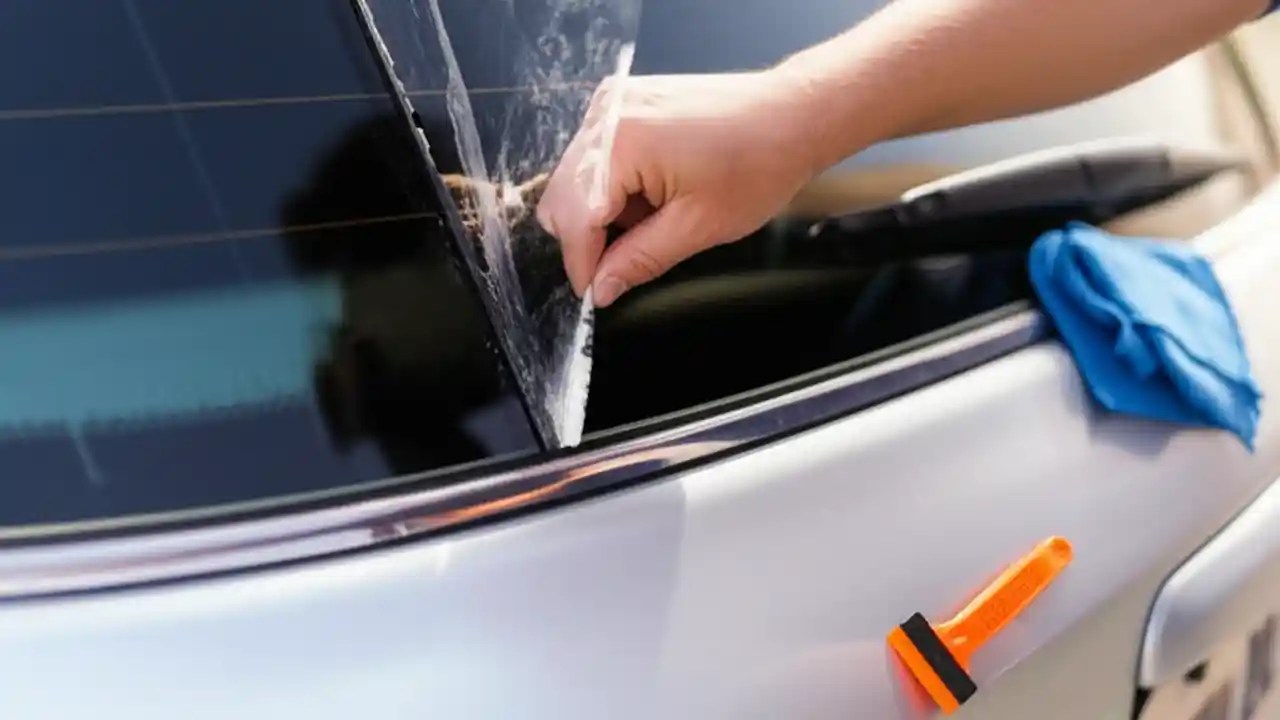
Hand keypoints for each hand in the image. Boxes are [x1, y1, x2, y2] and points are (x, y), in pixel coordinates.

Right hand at [536, 70, 820, 306]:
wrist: (793, 115)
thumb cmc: (759, 161)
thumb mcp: (697, 227)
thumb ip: (639, 260)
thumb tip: (601, 288)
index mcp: (620, 141)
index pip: (574, 217)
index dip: (582, 264)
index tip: (594, 293)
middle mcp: (607, 114)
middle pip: (562, 197)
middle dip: (590, 238)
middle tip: (630, 260)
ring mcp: (614, 104)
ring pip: (576, 182)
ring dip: (604, 213)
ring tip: (656, 219)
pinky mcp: (624, 104)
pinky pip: (596, 160)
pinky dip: (615, 189)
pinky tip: (654, 195)